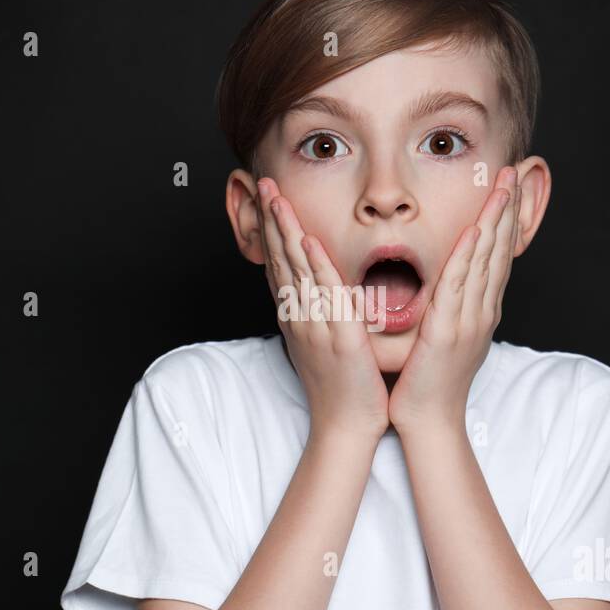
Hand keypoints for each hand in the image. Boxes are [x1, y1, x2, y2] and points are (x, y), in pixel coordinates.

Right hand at [257, 177, 390, 439]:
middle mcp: (299, 317)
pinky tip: (309, 242)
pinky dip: (316, 267)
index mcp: (296, 316)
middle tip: (263, 184)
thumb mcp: (321, 342)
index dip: (270, 230)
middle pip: (280, 260)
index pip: (278, 264)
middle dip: (272, 220)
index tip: (266, 199)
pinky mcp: (336, 336)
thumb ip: (317, 313)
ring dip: (286, 232)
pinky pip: (325, 295)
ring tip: (277, 199)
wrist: (345, 425)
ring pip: (296, 270)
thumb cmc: (340, 387)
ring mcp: (314, 325)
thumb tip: (312, 291)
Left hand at [388, 166, 520, 434]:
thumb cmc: (430, 383)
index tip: (508, 191)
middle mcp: (482, 310)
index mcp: (480, 312)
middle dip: (507, 209)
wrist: (430, 420)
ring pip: (485, 260)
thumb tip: (449, 291)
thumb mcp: (445, 339)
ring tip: (503, 187)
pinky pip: (460, 284)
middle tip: (514, 173)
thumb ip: (450, 311)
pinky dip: (468, 254)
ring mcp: (469, 318)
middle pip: (499, 250)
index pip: (497, 257)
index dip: (504, 221)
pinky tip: (475, 230)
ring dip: (494, 220)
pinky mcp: (449, 328)